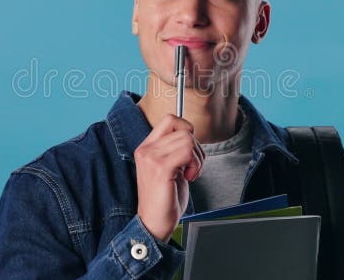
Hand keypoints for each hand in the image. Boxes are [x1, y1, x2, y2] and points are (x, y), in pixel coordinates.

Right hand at [134, 114, 204, 241]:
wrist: (154, 223)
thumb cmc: (164, 199)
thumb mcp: (169, 167)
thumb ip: (175, 149)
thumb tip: (190, 134)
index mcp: (147, 147)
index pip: (170, 119)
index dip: (186, 130)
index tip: (189, 151)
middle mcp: (146, 150)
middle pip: (183, 129)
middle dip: (196, 148)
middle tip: (192, 166)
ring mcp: (151, 158)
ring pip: (188, 139)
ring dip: (197, 158)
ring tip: (190, 173)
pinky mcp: (160, 168)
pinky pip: (188, 152)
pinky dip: (195, 164)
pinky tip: (189, 177)